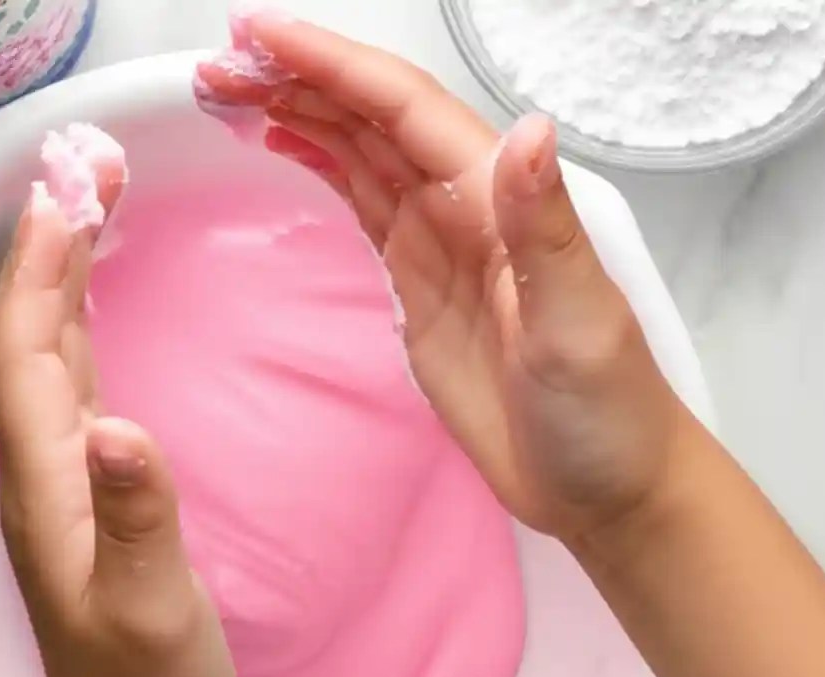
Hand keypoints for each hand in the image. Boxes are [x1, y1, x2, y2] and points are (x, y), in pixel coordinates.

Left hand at [0, 181, 235, 676]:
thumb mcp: (149, 605)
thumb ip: (137, 518)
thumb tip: (119, 426)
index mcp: (46, 483)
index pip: (24, 353)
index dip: (38, 271)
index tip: (65, 195)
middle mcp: (41, 465)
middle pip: (28, 334)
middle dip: (51, 247)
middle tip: (89, 169)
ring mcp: (61, 471)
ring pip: (49, 348)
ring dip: (65, 273)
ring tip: (95, 206)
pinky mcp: (88, 480)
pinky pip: (73, 375)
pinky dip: (82, 318)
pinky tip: (95, 299)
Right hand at [198, 16, 699, 541]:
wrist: (604, 485)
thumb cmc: (605, 412)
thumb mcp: (579, 324)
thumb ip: (547, 229)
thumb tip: (528, 133)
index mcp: (499, 197)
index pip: (405, 107)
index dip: (333, 64)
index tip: (262, 36)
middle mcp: (466, 201)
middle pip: (371, 115)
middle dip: (297, 78)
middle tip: (218, 62)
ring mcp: (438, 237)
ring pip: (360, 149)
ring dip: (299, 109)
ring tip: (229, 88)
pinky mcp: (418, 277)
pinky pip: (362, 198)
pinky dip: (319, 161)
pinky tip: (284, 140)